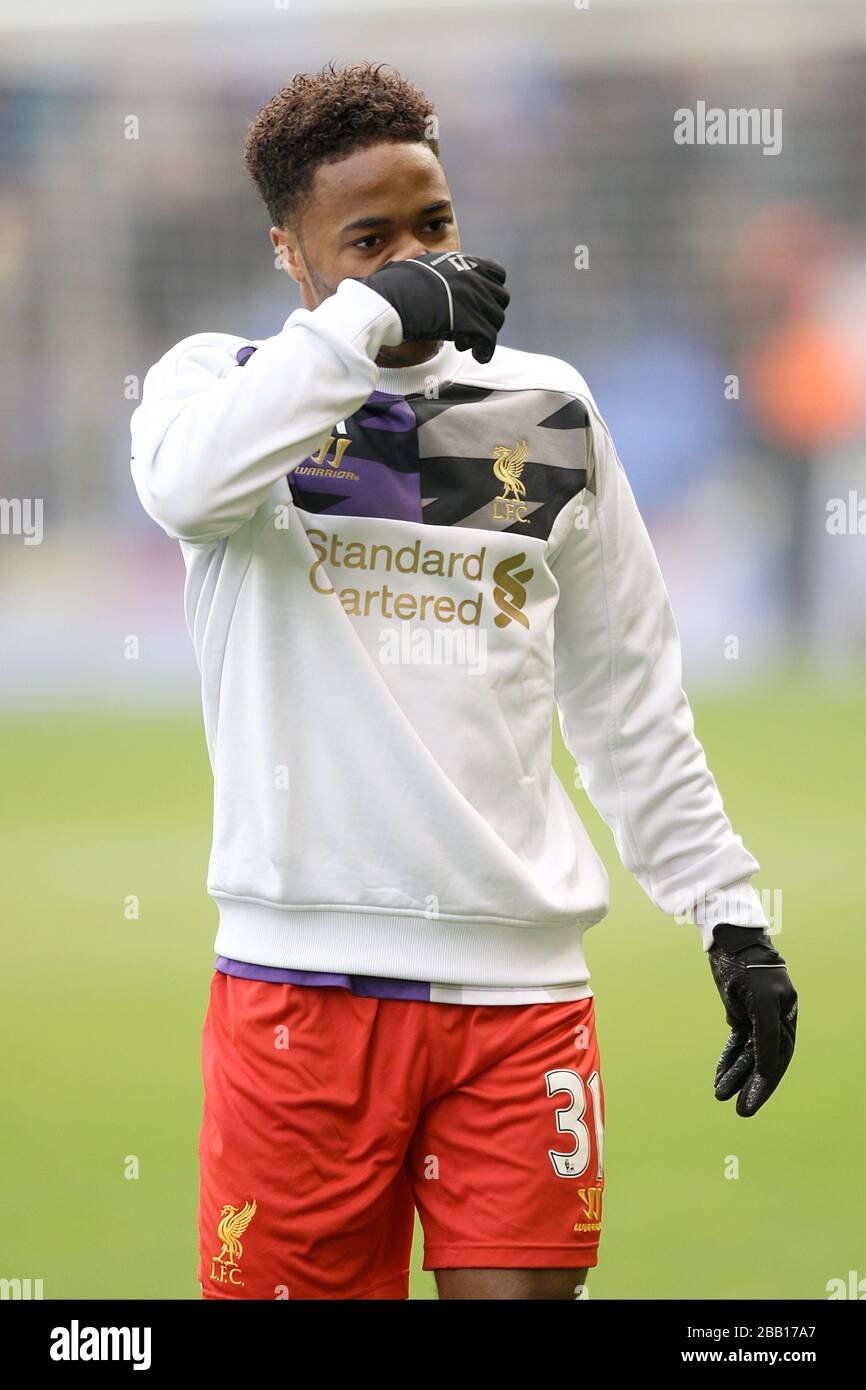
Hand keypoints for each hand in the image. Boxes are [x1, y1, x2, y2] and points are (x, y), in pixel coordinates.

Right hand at [355, 251, 508, 363]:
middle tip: (474, 328)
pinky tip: (477, 356)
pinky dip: (485, 350)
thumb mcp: (422, 268)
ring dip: (484, 334)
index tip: (483, 305)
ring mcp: (472, 299)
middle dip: (489, 315)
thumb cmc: (393, 287)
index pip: (497, 273)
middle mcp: (472, 278)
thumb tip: (436, 278)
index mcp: (463, 262)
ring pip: (496, 320)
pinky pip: (488, 340)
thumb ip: (440, 273)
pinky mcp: (468, 321)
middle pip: (500, 299)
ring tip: (467, 343)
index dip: (493, 291)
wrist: (386, 301)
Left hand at [708, 924, 797, 1116]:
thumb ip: (766, 1035)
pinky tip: (720, 1076)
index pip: (778, 1057)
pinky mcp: (741, 1013)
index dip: (765, 1083)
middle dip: (752, 1086)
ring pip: (748, 1054)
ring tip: (720, 1095)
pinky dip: (729, 1059)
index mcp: (786, 1016)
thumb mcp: (759, 1001)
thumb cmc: (748, 965)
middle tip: (740, 1111)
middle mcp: (775, 1019)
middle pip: (765, 1061)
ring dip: (736, 1075)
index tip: (750, 1103)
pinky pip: (737, 1043)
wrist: (729, 939)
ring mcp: (757, 1016)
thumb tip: (767, 1071)